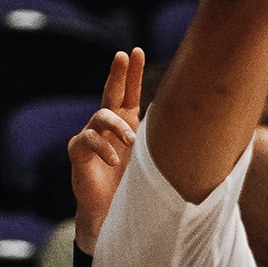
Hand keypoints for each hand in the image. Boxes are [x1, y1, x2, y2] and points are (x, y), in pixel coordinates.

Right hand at [70, 47, 145, 252]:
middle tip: (122, 55)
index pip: (129, 94)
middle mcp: (107, 127)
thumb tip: (188, 122)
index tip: (136, 50)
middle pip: (111, 93)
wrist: (113, 215)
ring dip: (117, 126)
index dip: (132, 73)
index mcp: (126, 125)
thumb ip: (160, 143)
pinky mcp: (79, 154)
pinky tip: (113, 161)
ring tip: (131, 141)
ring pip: (101, 116)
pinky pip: (88, 141)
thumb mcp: (152, 161)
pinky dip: (102, 148)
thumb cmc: (134, 188)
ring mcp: (91, 138)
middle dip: (118, 74)